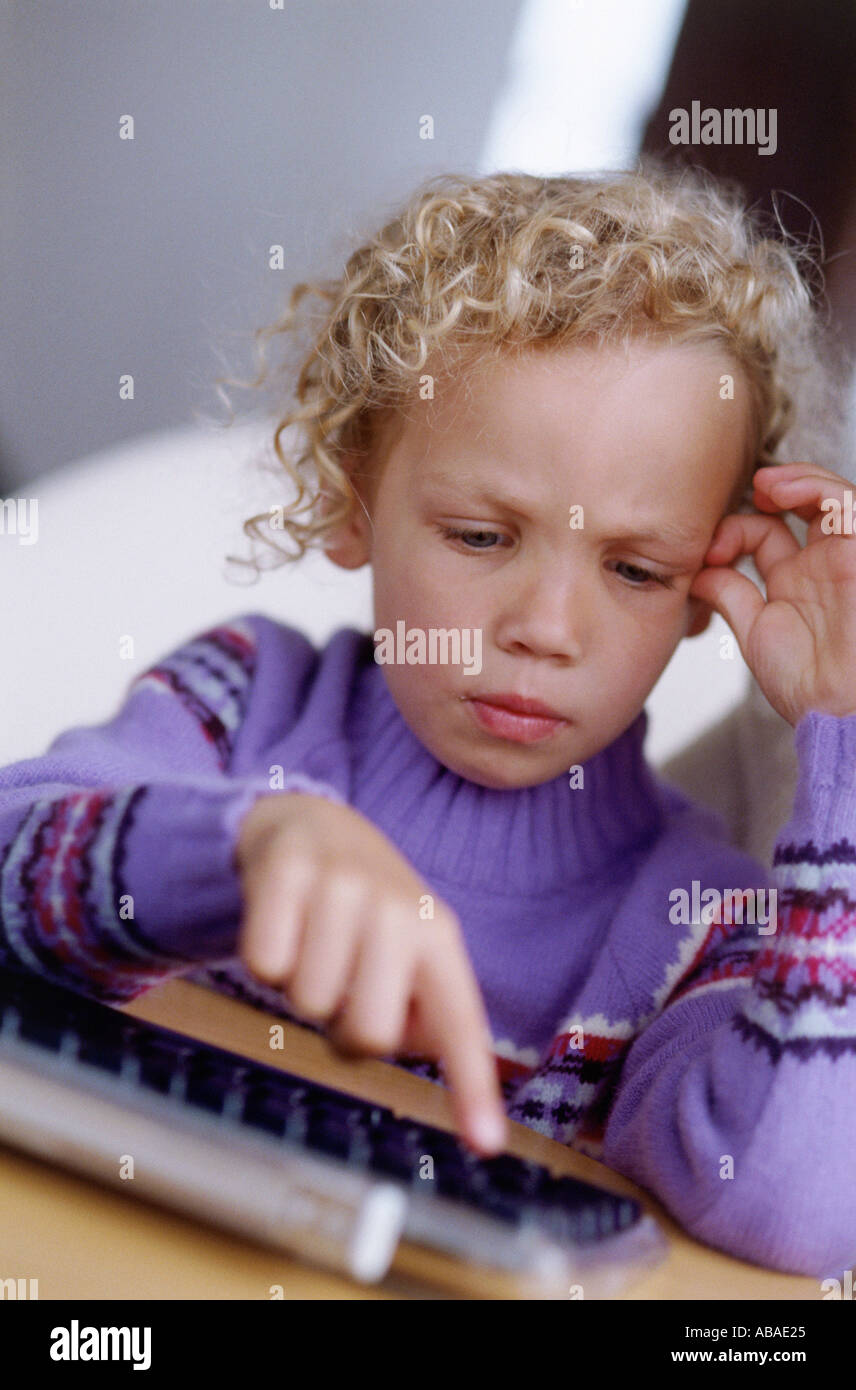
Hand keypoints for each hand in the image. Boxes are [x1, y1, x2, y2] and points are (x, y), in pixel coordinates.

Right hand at [235, 792, 506, 1155]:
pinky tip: (284, 924)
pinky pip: (263, 963)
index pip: (460, 1022)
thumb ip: (420, 1008)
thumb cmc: (365, 909)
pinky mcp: (288, 871)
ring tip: (315, 944)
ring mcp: (344, 885)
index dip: (473, 1086)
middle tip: (343, 986)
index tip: (486, 1145)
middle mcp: (399, 909)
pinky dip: (264, 958)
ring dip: (301, 988)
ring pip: (307, 1002)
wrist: (314, 823)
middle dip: (343, 1029)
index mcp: (439, 937)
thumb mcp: (407, 948)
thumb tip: (409, 1046)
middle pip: (367, 1035)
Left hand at [689, 463, 855, 725]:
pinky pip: (850, 505)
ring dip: (795, 479)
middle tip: (742, 495)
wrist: (842, 714)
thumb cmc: (808, 688)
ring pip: (829, 495)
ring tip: (765, 485)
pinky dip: (819, 488)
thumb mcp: (756, 633)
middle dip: (770, 489)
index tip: (709, 554)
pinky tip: (787, 492)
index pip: (764, 533)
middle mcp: (822, 565)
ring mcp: (846, 559)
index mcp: (795, 583)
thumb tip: (697, 571)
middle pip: (800, 504)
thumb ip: (730, 595)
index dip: (733, 531)